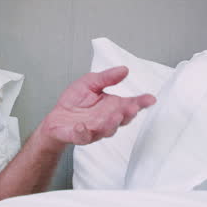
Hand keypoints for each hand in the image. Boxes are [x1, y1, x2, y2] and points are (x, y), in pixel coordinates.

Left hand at [37, 66, 156, 145]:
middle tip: (133, 107)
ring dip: (111, 123)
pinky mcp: (78, 136)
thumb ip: (107, 78)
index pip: (130, 105)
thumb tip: (124, 69)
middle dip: (128, 114)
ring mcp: (94, 130)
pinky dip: (83, 132)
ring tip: (115, 115)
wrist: (56, 119)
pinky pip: (82, 136)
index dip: (141, 103)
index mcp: (112, 107)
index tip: (150, 99)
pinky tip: (82, 126)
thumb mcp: (90, 82)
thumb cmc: (75, 101)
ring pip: (106, 130)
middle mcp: (107, 120)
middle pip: (122, 119)